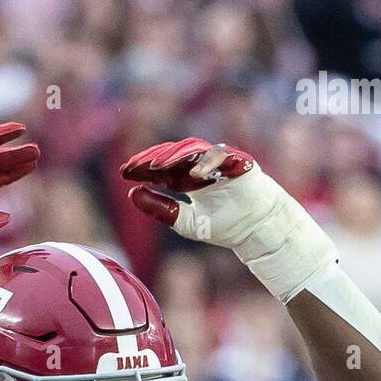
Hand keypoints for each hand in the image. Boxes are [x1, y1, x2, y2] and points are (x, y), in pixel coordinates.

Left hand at [121, 137, 279, 249]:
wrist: (256, 229)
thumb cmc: (225, 225)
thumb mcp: (186, 222)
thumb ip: (161, 209)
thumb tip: (132, 194)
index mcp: (187, 178)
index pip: (161, 168)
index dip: (142, 168)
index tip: (124, 173)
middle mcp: (200, 166)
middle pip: (171, 156)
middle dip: (151, 159)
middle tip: (132, 167)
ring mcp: (217, 161)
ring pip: (191, 151)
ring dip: (173, 157)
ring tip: (154, 167)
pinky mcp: (236, 161)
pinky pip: (219, 156)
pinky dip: (207, 162)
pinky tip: (193, 173)